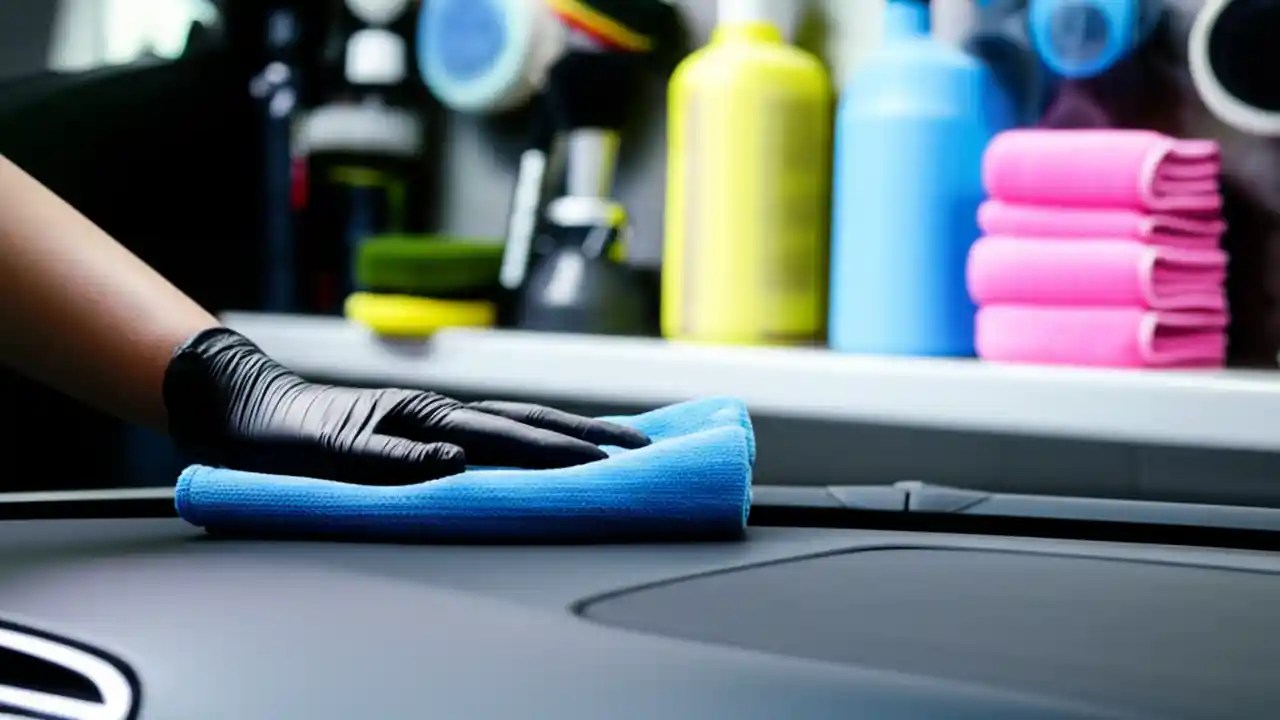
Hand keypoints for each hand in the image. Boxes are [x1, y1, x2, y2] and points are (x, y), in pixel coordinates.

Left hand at [162, 328, 649, 484]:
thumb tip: (459, 460)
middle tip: (644, 447)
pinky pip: (499, 430)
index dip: (562, 451)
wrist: (249, 411)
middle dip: (590, 435)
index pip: (509, 436)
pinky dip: (539, 435)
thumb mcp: (326, 458)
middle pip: (531, 421)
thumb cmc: (283, 442)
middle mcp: (440, 412)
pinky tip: (554, 443)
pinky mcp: (430, 426)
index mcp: (424, 417)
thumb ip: (391, 461)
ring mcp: (438, 416)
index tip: (611, 462)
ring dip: (574, 431)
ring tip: (620, 442)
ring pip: (522, 422)